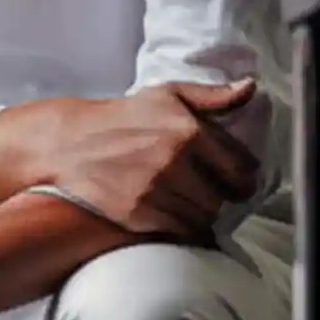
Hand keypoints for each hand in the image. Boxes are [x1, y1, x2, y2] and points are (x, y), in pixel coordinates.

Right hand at [46, 79, 261, 238]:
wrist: (69, 143)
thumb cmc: (122, 118)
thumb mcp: (166, 96)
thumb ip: (211, 95)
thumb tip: (250, 88)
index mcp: (189, 131)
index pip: (242, 169)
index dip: (242, 177)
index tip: (234, 180)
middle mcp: (175, 161)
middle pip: (224, 197)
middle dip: (219, 195)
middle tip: (206, 190)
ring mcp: (157, 190)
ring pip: (204, 217)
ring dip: (199, 212)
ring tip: (186, 201)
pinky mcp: (139, 215)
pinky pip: (180, 230)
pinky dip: (180, 225)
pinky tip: (170, 212)